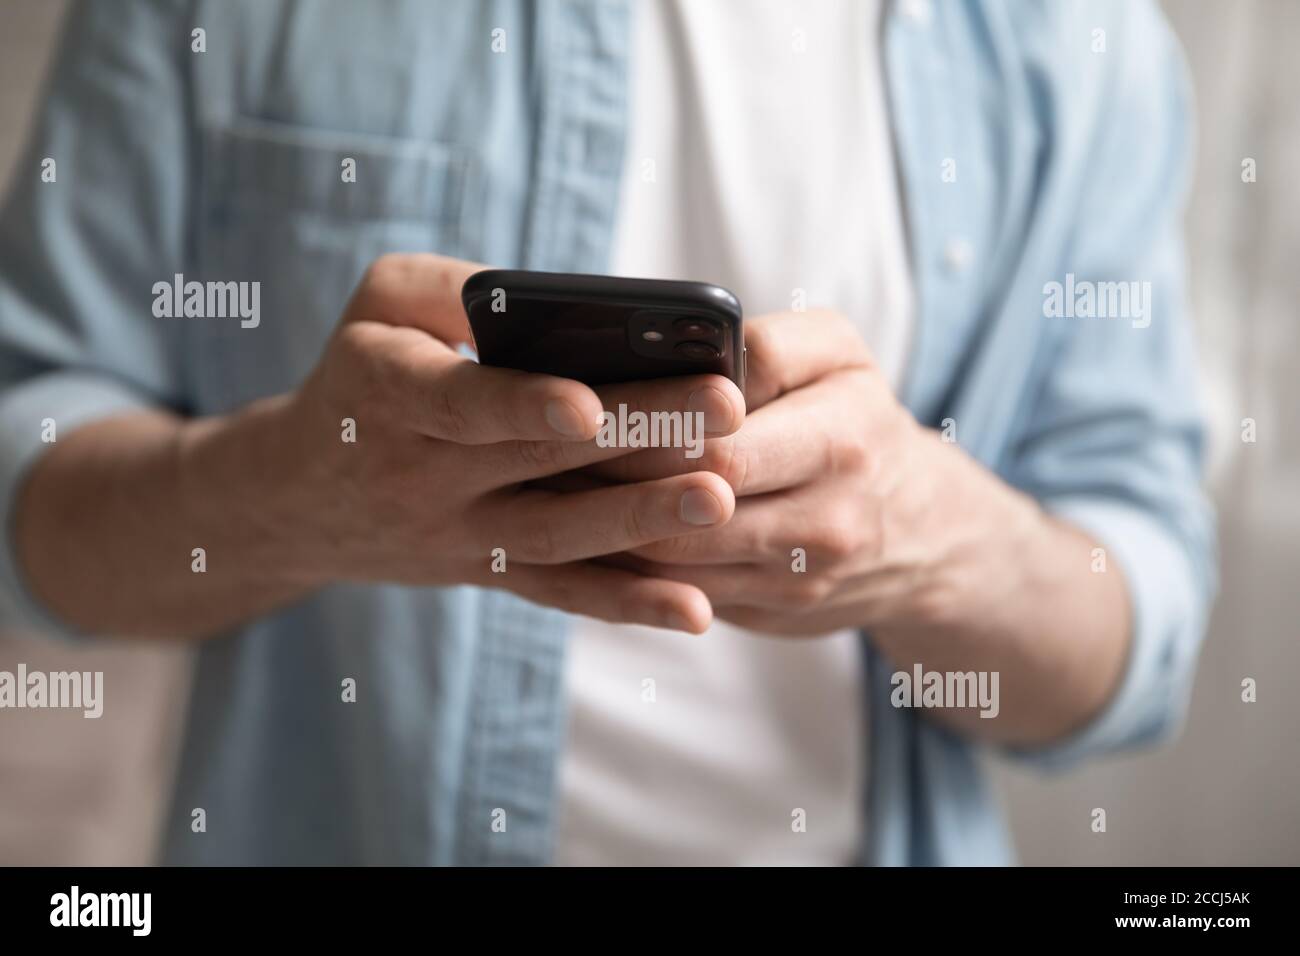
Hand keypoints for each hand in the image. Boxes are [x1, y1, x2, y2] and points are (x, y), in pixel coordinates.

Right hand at [253, 254, 747, 631]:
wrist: (298, 499)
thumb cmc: (359, 376)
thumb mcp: (378, 307)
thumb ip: (453, 287)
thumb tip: (553, 298)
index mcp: (391, 393)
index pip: (461, 404)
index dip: (523, 406)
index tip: (590, 405)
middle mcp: (423, 474)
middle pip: (537, 461)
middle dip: (635, 436)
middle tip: (724, 413)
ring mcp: (459, 535)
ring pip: (557, 537)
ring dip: (642, 523)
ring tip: (720, 501)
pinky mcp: (490, 573)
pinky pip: (560, 595)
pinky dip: (627, 605)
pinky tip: (695, 610)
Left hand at [582, 309, 1040, 636]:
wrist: (921, 532)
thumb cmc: (859, 419)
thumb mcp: (839, 356)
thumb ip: (769, 345)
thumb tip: (684, 355)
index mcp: (843, 436)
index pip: (720, 441)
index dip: (644, 426)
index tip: (576, 404)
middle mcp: (829, 517)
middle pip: (689, 508)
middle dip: (611, 479)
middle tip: (537, 450)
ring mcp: (800, 577)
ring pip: (677, 561)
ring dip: (606, 529)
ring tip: (545, 488)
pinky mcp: (773, 613)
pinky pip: (685, 593)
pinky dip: (628, 567)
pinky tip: (583, 534)